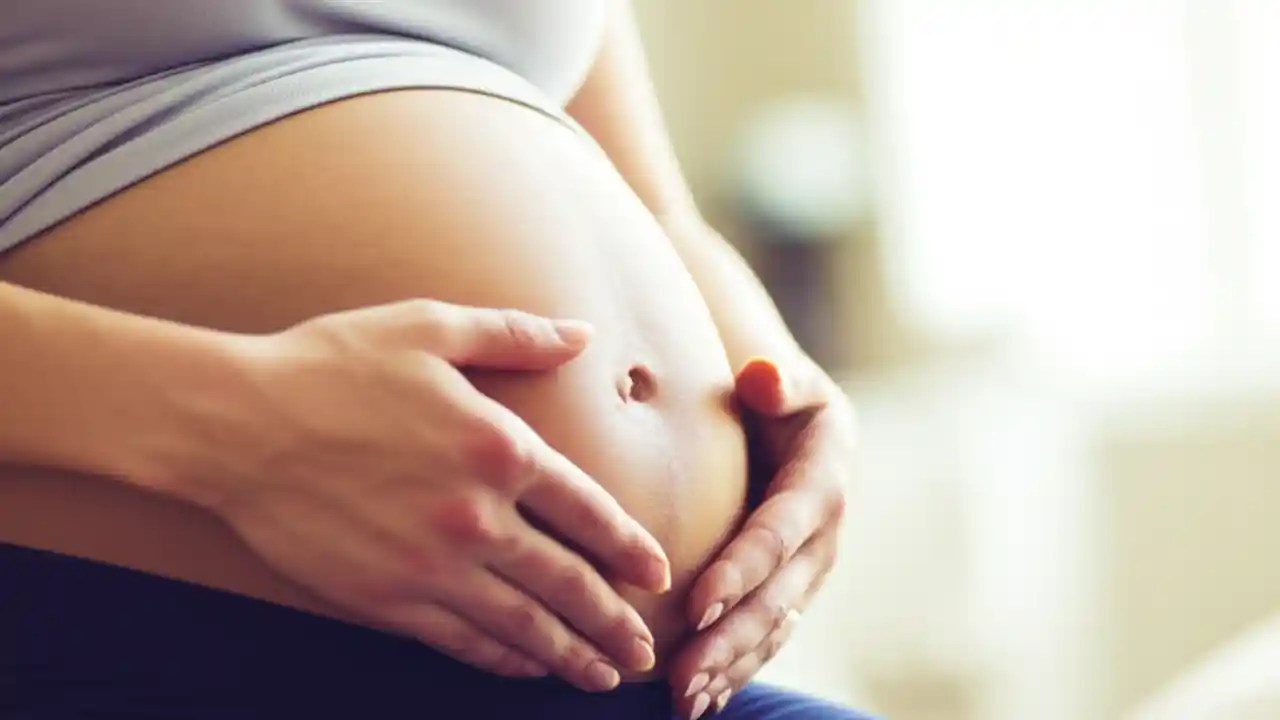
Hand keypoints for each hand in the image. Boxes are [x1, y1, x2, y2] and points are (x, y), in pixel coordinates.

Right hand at [170, 299, 669, 691]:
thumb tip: (583, 334)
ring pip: (521, 624)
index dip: (629, 548)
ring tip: (602, 676)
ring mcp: (430, 565)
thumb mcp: (431, 328)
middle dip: (614, 622)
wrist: (237, 423)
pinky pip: (461, 639)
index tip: (657, 574)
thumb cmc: (333, 365)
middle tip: (645, 651)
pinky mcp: (385, 598)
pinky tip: (526, 668)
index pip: (587, 511)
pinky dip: (502, 658)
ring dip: (570, 654)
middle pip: (566, 582)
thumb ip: (516, 334)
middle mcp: (475, 516)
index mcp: (498, 448)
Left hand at [668, 357, 853, 717]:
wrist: (804, 428)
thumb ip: (778, 382)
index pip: (777, 533)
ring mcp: (808, 575)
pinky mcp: (790, 595)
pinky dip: (735, 673)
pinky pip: (765, 640)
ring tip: (686, 702)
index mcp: (821, 484)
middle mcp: (820, 540)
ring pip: (771, 631)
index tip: (695, 602)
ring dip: (730, 669)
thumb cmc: (783, 398)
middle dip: (729, 640)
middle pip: (775, 599)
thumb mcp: (790, 382)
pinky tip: (701, 702)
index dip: (741, 570)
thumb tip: (760, 378)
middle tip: (681, 675)